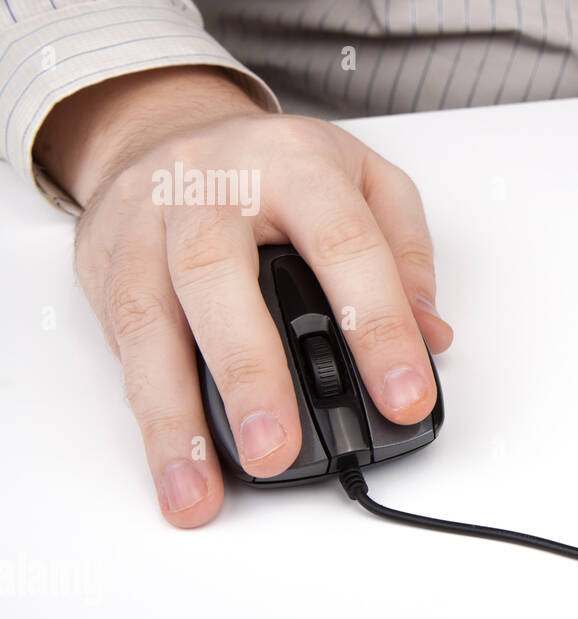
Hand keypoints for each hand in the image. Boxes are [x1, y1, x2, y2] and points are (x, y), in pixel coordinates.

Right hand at [37, 66, 452, 526]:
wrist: (171, 127)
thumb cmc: (280, 167)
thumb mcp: (368, 182)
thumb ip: (406, 254)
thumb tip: (431, 337)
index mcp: (295, 164)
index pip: (346, 245)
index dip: (379, 325)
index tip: (405, 398)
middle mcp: (210, 187)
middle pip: (217, 276)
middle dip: (248, 373)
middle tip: (276, 451)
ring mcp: (146, 222)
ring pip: (147, 321)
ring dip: (171, 418)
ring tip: (196, 491)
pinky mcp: (104, 262)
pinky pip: (118, 343)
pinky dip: (143, 413)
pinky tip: (169, 465)